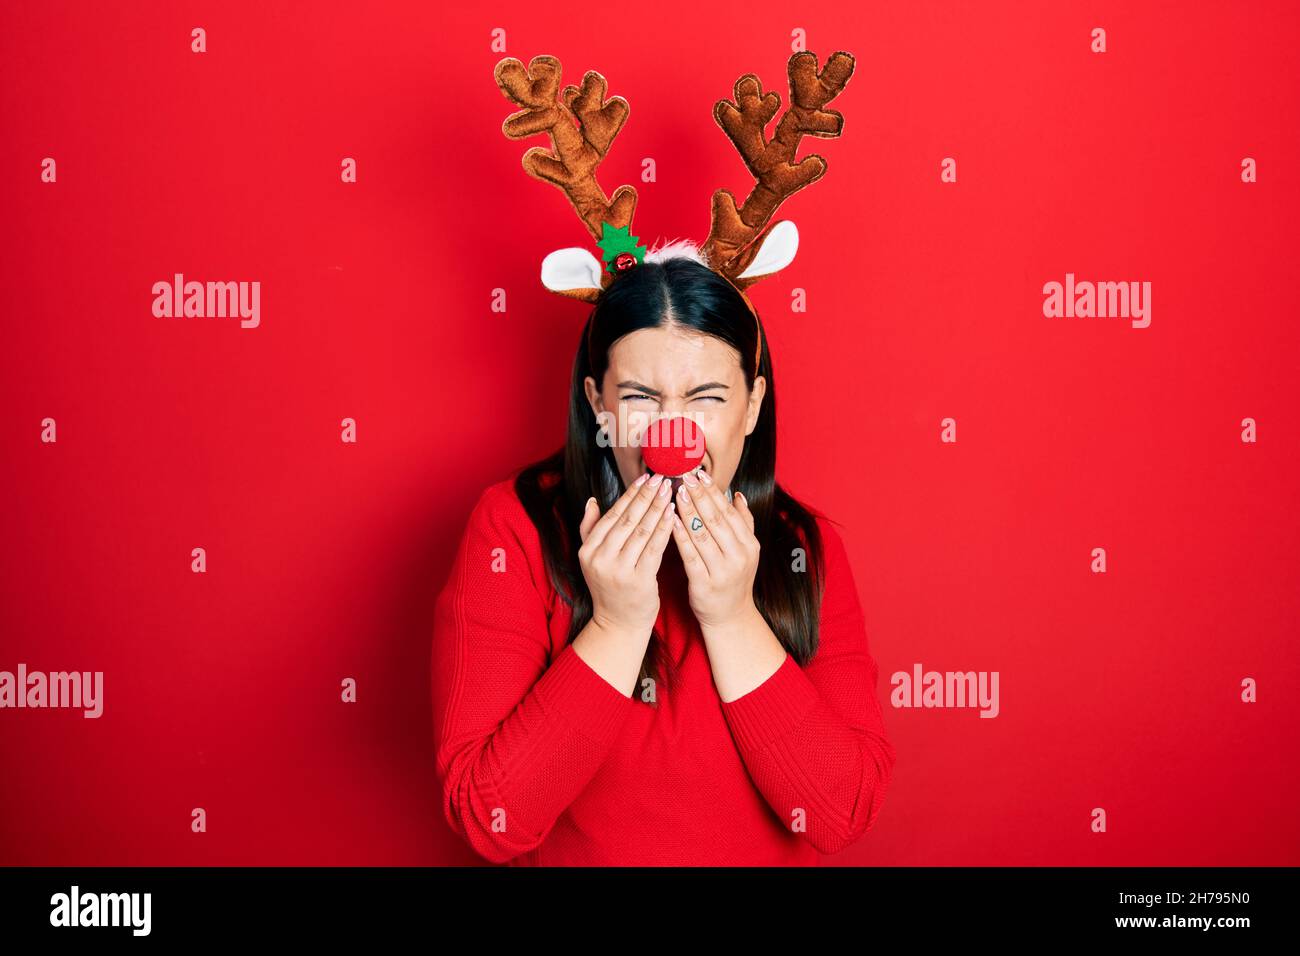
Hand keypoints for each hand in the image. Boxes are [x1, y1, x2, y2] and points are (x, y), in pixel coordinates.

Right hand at [578, 472, 675, 637]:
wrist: (619, 624)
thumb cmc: (611, 588)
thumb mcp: (593, 560)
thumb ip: (590, 530)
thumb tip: (593, 501)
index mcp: (588, 550)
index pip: (612, 515)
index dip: (630, 495)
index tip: (645, 478)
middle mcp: (600, 558)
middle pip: (627, 520)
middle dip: (647, 497)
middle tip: (662, 478)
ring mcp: (618, 570)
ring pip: (642, 531)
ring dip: (658, 509)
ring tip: (670, 492)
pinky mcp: (638, 580)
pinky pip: (654, 548)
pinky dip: (665, 529)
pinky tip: (674, 515)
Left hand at [670, 470, 759, 630]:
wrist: (730, 617)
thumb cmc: (732, 579)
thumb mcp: (745, 551)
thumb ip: (743, 523)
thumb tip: (737, 495)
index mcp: (749, 545)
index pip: (728, 511)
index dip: (713, 491)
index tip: (698, 473)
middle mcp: (739, 555)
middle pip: (715, 519)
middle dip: (699, 495)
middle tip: (684, 475)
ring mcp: (723, 570)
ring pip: (702, 534)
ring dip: (688, 511)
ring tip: (676, 493)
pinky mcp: (705, 583)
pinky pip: (690, 555)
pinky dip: (680, 536)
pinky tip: (671, 521)